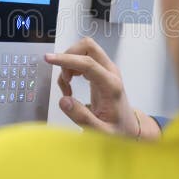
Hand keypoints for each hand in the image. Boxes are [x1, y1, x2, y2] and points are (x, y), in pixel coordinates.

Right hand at [44, 37, 160, 139]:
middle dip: (69, 56)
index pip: (88, 63)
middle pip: (88, 46)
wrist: (129, 128)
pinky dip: (71, 67)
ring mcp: (106, 70)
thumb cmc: (117, 130)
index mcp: (111, 85)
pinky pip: (83, 59)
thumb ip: (82, 117)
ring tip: (67, 86)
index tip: (49, 59)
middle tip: (64, 79)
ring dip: (69, 63)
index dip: (67, 59)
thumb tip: (63, 101)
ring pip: (84, 50)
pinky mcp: (100, 72)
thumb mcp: (101, 132)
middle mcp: (111, 72)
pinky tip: (70, 84)